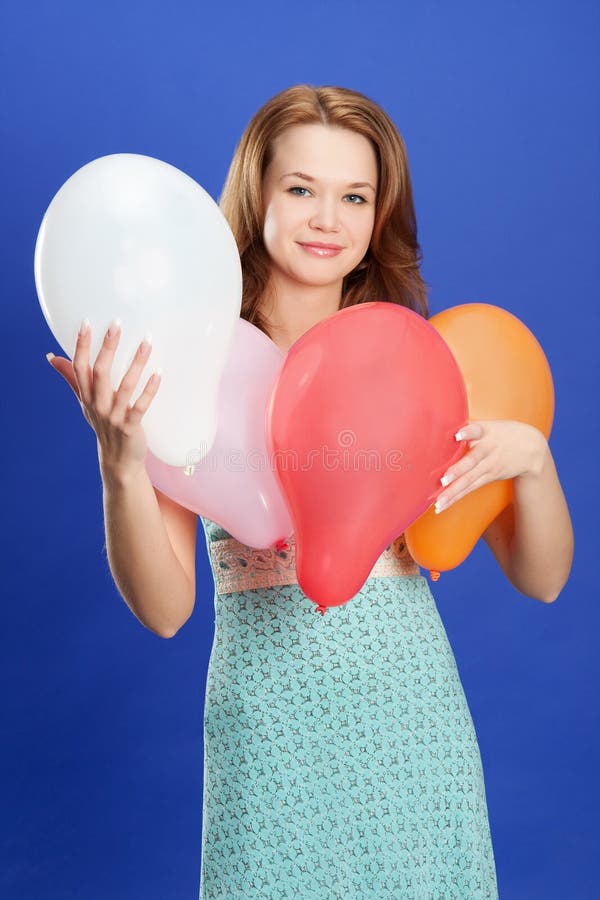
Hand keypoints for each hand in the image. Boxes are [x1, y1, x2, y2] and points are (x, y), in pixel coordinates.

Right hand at [46, 318, 161, 476]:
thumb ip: (71, 378)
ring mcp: (113, 416)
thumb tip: (52, 357)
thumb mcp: (85, 402)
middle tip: (116, 325)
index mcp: (86, 397)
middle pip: (100, 373)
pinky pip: (141, 406)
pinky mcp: (130, 427)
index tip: (86, 323)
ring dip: (136, 363)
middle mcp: (97, 405)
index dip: (81, 346)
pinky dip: (149, 390)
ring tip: (146, 342)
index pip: (80, 367)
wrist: (117, 460)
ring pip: (124, 386)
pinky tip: (158, 374)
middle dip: (108, 348)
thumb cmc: (102, 425)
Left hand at [434, 419, 547, 512]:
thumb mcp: (489, 425)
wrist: (531, 448)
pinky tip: (443, 505)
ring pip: (469, 480)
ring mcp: (489, 466)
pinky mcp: (489, 477)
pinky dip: (456, 497)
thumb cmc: (501, 433)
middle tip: (443, 481)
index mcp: (486, 432)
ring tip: (439, 502)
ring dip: (453, 492)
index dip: (467, 432)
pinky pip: (470, 488)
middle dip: (458, 471)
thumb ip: (468, 427)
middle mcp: (487, 449)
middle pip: (471, 461)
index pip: (476, 430)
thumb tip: (439, 422)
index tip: (458, 435)